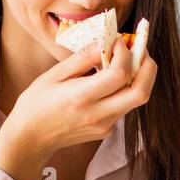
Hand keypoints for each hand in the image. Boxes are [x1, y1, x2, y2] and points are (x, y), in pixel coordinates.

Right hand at [0, 36, 156, 179]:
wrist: (31, 138)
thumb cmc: (37, 103)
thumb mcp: (54, 75)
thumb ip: (83, 58)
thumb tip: (106, 42)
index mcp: (82, 97)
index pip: (120, 74)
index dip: (126, 54)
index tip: (119, 41)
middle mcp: (98, 114)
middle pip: (141, 92)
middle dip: (148, 67)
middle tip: (140, 50)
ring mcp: (105, 126)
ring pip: (136, 100)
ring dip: (138, 77)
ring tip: (126, 60)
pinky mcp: (107, 130)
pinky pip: (124, 106)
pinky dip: (125, 89)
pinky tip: (112, 79)